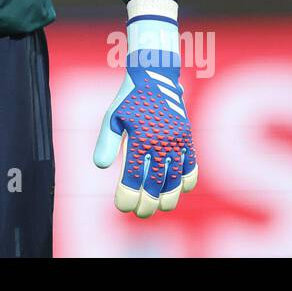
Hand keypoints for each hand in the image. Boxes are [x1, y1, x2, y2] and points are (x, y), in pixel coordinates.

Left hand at [93, 14, 197, 216]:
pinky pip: (191, 164)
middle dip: (148, 202)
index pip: (133, 176)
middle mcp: (161, 142)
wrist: (155, 76)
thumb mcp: (113, 117)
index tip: (122, 206)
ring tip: (161, 207)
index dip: (127, 194)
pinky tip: (181, 189)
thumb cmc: (129, 99)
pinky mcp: (187, 138)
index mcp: (141, 138)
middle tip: (141, 214)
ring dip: (169, 196)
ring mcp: (177, 141)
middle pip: (156, 183)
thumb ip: (107, 142)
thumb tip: (100, 167)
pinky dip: (187, 179)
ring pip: (175, 179)